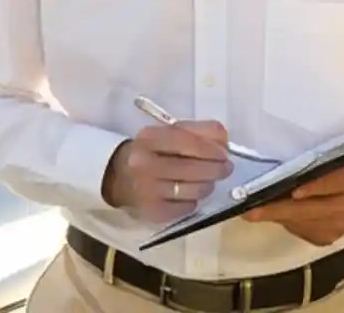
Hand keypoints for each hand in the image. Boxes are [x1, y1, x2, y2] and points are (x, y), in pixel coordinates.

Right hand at [102, 121, 233, 222]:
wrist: (118, 177)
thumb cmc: (150, 152)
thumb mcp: (169, 133)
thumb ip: (199, 131)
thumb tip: (224, 141)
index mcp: (148, 138)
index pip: (186, 142)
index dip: (210, 149)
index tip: (224, 153)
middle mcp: (144, 164)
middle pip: (193, 169)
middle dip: (216, 169)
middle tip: (226, 168)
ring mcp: (148, 190)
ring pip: (193, 191)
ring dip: (208, 186)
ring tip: (207, 181)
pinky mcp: (153, 211)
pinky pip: (187, 208)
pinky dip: (194, 201)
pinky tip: (189, 194)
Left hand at [241, 156, 343, 245]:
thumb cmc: (340, 166)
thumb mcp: (332, 158)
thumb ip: (313, 164)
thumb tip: (276, 171)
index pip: (331, 183)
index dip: (313, 188)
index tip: (293, 192)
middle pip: (309, 210)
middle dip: (277, 210)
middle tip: (250, 211)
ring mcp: (339, 227)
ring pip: (300, 223)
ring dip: (275, 216)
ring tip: (253, 210)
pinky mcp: (328, 239)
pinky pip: (299, 231)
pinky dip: (285, 221)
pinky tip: (273, 214)